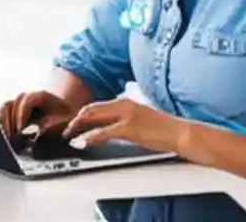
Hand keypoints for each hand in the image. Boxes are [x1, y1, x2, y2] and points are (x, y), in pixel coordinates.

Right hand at [0, 91, 75, 151]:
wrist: (62, 114)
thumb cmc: (64, 118)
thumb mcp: (66, 122)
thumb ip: (55, 125)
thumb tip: (41, 130)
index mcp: (41, 96)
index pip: (26, 102)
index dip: (21, 116)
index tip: (19, 131)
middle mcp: (27, 97)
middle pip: (12, 104)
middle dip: (10, 122)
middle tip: (13, 138)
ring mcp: (19, 103)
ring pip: (5, 108)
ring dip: (5, 124)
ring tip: (10, 139)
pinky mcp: (14, 110)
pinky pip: (3, 114)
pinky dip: (4, 125)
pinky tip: (8, 136)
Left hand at [63, 98, 186, 152]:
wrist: (180, 133)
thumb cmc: (162, 130)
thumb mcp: (139, 120)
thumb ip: (123, 121)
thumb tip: (108, 127)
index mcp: (124, 103)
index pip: (96, 106)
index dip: (81, 115)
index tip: (72, 123)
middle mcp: (123, 105)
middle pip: (90, 109)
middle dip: (74, 120)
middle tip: (65, 130)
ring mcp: (125, 115)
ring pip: (92, 117)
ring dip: (77, 127)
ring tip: (68, 136)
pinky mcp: (129, 128)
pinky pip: (103, 132)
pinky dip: (89, 137)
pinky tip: (82, 143)